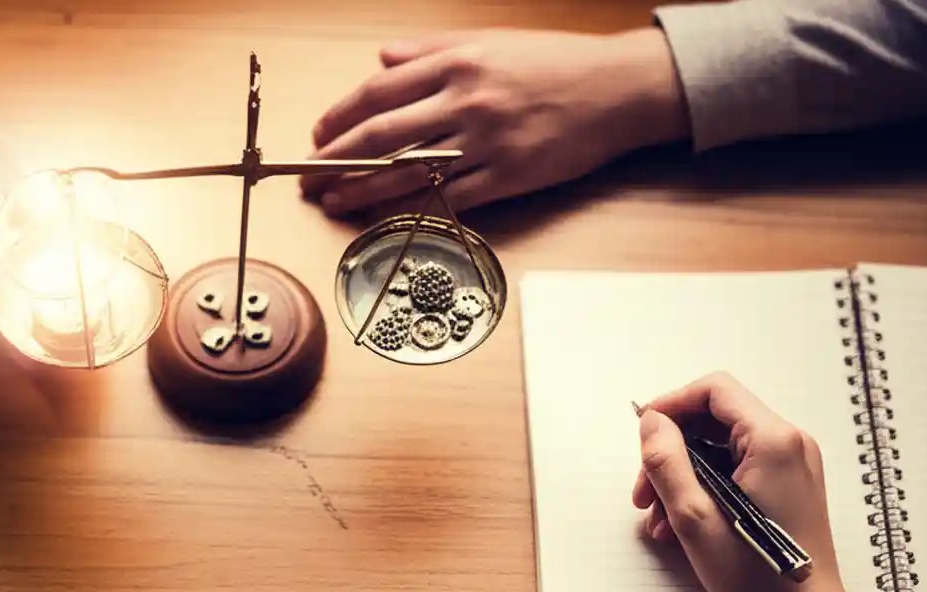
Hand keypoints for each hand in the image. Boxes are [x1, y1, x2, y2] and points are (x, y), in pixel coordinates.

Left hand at [301, 27, 688, 215]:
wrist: (617, 90)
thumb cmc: (553, 63)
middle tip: (308, 177)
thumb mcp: (489, 40)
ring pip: (409, 171)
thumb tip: (381, 59)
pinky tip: (389, 215)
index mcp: (456, 63)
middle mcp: (466, 101)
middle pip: (382, 134)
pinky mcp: (511, 175)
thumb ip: (430, 49)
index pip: (378, 92)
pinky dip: (418, 207)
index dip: (340, 116)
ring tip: (334, 200)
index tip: (317, 134)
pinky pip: (454, 197)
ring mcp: (488, 142)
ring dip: (364, 188)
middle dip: (336, 157)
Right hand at [631, 372, 861, 591]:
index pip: (715, 391)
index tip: (644, 431)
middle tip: (644, 488)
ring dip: (683, 473)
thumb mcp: (695, 517)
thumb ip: (667, 461)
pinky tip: (682, 522)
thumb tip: (652, 423)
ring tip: (658, 515)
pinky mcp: (788, 486)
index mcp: (773, 442)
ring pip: (721, 447)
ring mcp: (792, 465)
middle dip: (672, 449)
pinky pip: (736, 468)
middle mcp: (789, 445)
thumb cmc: (760, 579)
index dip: (672, 404)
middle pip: (714, 419)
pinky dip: (705, 486)